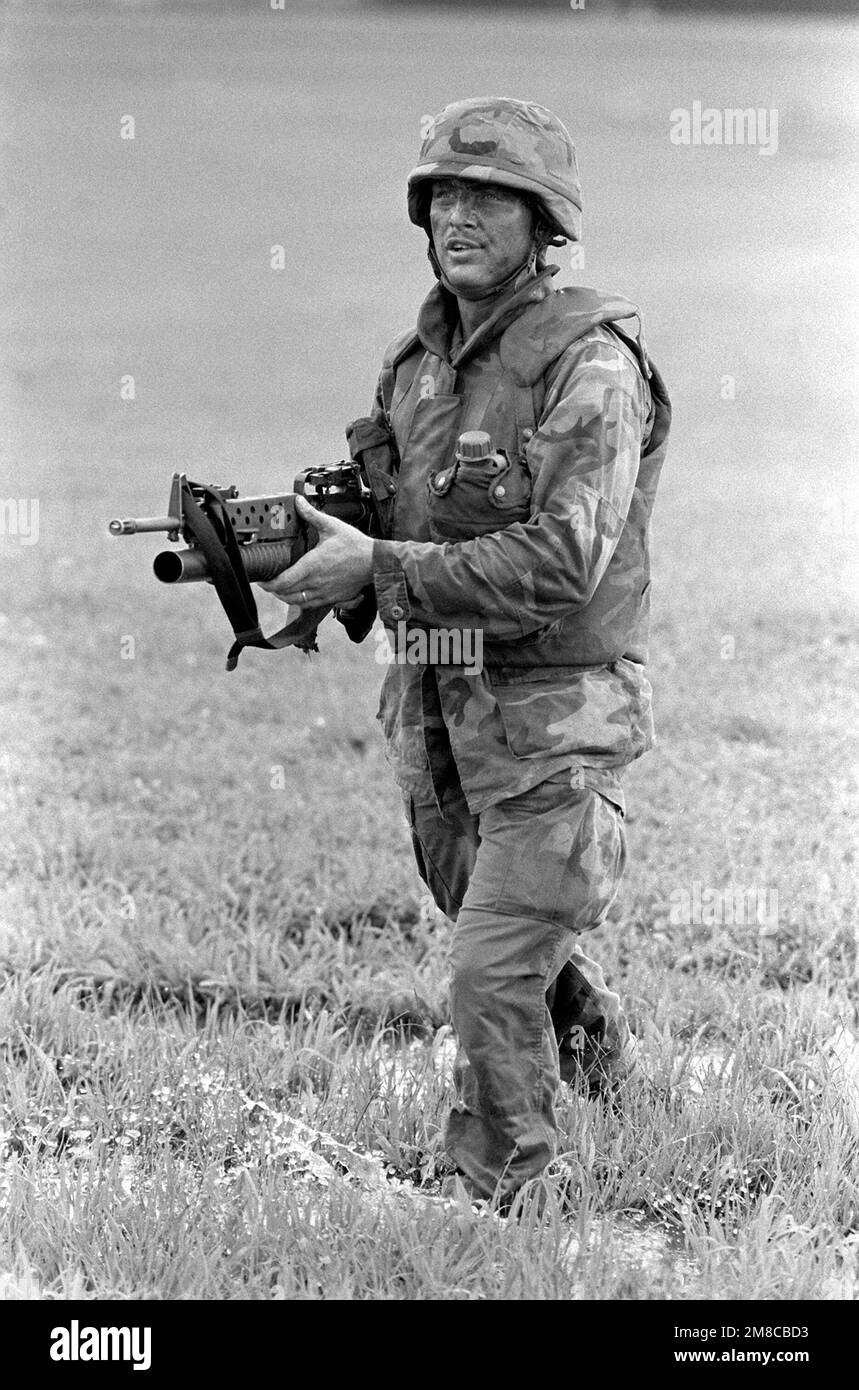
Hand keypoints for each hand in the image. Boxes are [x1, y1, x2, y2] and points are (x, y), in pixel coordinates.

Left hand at [257, 493, 374, 606]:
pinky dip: (300, 601)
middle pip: (285, 594)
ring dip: (285, 597)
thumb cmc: (356, 546)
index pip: (283, 581)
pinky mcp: (332, 598)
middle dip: (273, 589)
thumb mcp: (332, 526)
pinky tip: (298, 594)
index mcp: (312, 565)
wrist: (375, 563)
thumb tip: (298, 502)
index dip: (268, 583)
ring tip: (279, 589)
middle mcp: (315, 582)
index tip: (262, 579)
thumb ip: (312, 515)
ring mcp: (324, 593)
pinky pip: (310, 605)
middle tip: (267, 582)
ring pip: (296, 602)